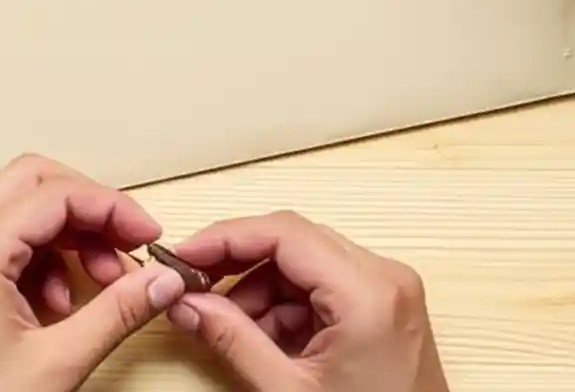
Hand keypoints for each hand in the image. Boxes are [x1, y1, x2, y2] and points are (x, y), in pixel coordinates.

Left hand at [0, 155, 187, 391]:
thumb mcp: (57, 363)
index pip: (55, 194)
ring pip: (18, 208)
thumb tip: (164, 279)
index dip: (111, 208)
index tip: (148, 237)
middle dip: (88, 209)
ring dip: (68, 235)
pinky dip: (43, 257)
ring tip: (102, 284)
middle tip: (127, 246)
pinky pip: (3, 241)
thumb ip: (116, 312)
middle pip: (32, 182)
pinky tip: (62, 303)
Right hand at [167, 211, 448, 391]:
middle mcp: (385, 278)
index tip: (185, 254)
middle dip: (238, 264)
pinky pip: (322, 286)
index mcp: (368, 293)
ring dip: (260, 289)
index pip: (284, 233)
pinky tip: (263, 339)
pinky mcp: (384, 306)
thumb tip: (187, 304)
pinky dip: (286, 306)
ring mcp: (388, 290)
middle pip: (293, 242)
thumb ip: (233, 341)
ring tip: (230, 330)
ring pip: (304, 263)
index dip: (226, 237)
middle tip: (194, 287)